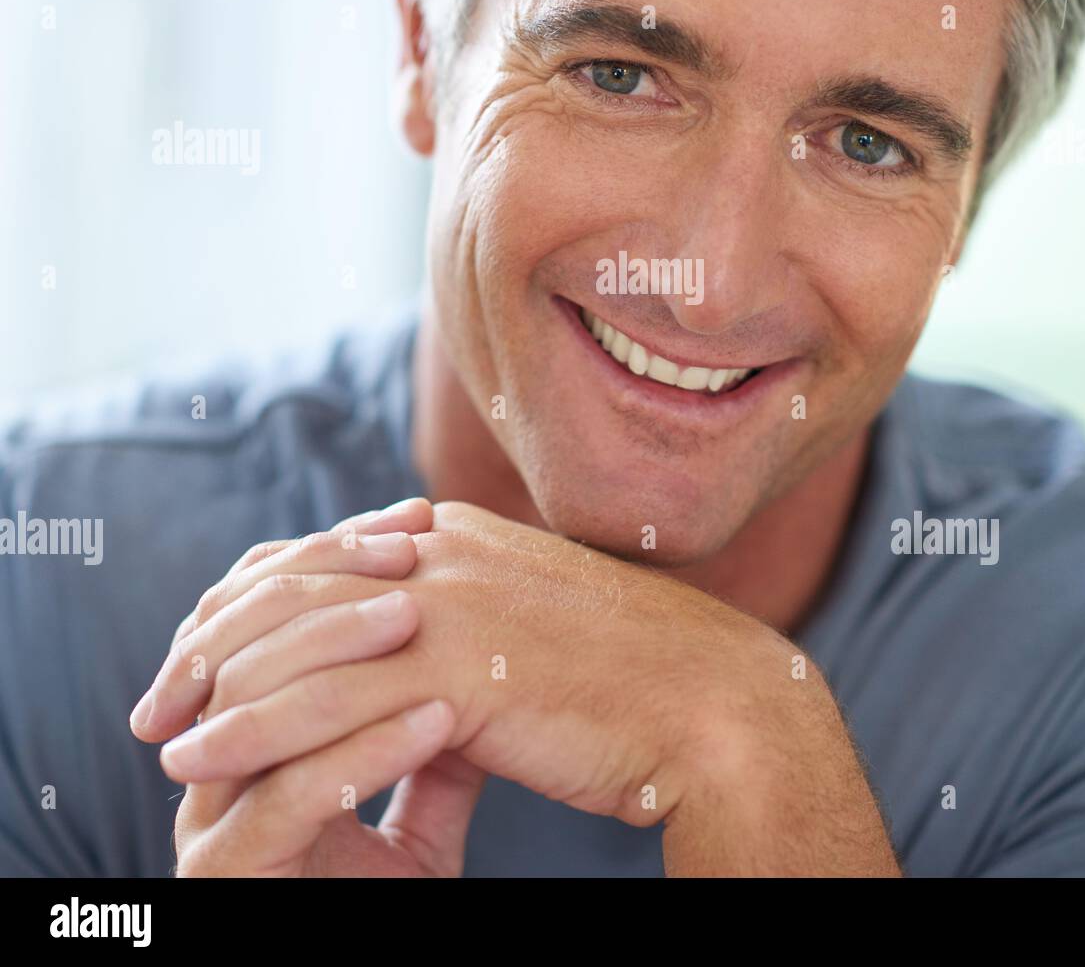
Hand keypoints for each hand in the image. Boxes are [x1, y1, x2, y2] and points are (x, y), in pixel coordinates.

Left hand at [142, 500, 897, 874]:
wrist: (712, 698)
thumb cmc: (631, 670)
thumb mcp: (537, 618)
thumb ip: (473, 610)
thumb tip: (417, 637)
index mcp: (464, 537)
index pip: (323, 552)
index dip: (254, 596)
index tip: (210, 644)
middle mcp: (447, 553)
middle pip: (291, 580)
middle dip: (213, 635)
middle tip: (159, 690)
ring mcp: (454, 603)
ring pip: (297, 637)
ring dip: (217, 685)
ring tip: (162, 730)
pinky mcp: (462, 666)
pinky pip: (328, 699)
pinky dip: (254, 728)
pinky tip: (208, 759)